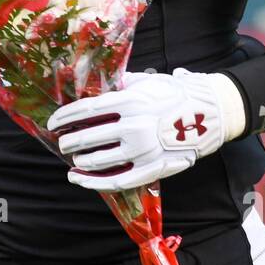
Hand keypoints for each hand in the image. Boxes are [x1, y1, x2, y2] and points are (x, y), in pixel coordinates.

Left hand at [46, 69, 245, 191]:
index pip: (86, 110)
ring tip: (73, 160)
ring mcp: (142, 150)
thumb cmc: (177, 93)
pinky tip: (80, 179)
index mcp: (130, 101)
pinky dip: (94, 183)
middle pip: (88, 137)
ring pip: (98, 161)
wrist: (212, 112)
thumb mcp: (148, 81)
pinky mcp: (152, 169)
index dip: (64, 117)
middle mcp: (133, 126)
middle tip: (62, 143)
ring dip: (80, 162)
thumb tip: (95, 86)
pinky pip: (117, 181)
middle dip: (69, 141)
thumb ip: (121, 84)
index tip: (53, 123)